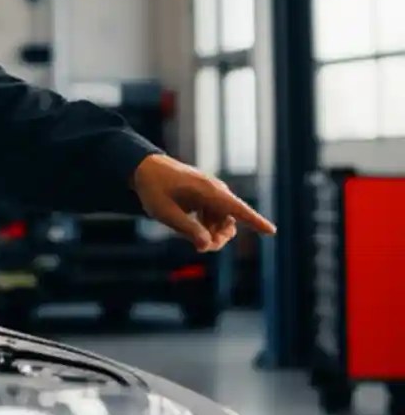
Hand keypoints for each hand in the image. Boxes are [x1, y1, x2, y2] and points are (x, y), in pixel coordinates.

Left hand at [132, 154, 276, 251]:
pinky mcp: (204, 195)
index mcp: (208, 191)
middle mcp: (214, 190)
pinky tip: (192, 227)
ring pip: (222, 220)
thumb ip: (188, 229)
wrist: (142, 168)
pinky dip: (206, 225)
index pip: (237, 209)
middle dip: (220, 237)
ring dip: (213, 232)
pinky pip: (213, 215)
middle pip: (230, 220)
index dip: (255, 221)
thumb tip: (208, 246)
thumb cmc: (153, 188)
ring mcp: (210, 192)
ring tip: (194, 239)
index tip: (272, 231)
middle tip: (203, 247)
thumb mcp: (166, 213)